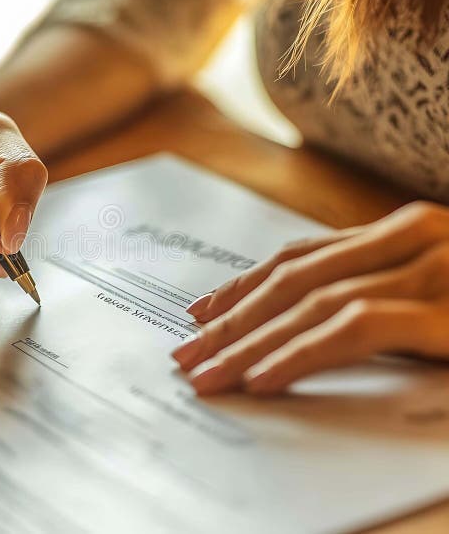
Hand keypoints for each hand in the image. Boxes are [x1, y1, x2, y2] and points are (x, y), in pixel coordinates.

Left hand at [172, 201, 448, 394]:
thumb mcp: (435, 287)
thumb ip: (381, 288)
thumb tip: (306, 317)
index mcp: (402, 231)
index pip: (301, 257)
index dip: (244, 285)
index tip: (201, 313)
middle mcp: (410, 240)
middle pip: (293, 280)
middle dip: (231, 318)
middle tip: (186, 351)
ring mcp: (429, 273)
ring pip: (311, 304)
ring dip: (249, 341)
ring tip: (207, 372)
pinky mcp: (447, 316)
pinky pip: (355, 331)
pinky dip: (300, 353)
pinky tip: (262, 377)